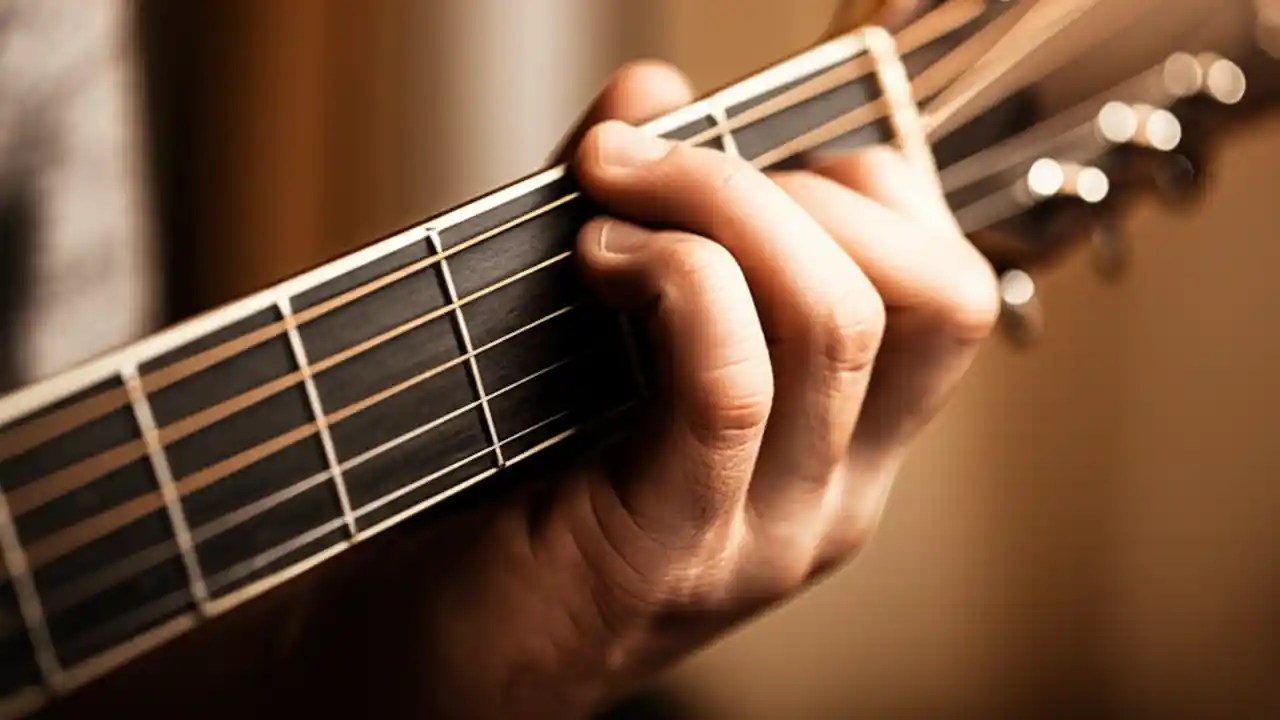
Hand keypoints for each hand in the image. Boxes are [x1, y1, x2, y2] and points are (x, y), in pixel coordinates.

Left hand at [385, 61, 998, 718]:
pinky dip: (673, 280)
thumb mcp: (597, 336)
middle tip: (652, 159)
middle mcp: (835, 492)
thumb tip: (655, 87)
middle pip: (928, 287)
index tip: (737, 148)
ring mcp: (769, 532)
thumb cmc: (508, 490)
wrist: (426, 660)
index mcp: (842, 440)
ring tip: (607, 203)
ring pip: (831, 320)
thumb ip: (638, 209)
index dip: (868, 181)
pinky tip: (596, 261)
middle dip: (792, 177)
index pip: (945, 285)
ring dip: (717, 208)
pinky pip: (729, 383)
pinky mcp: (677, 550)